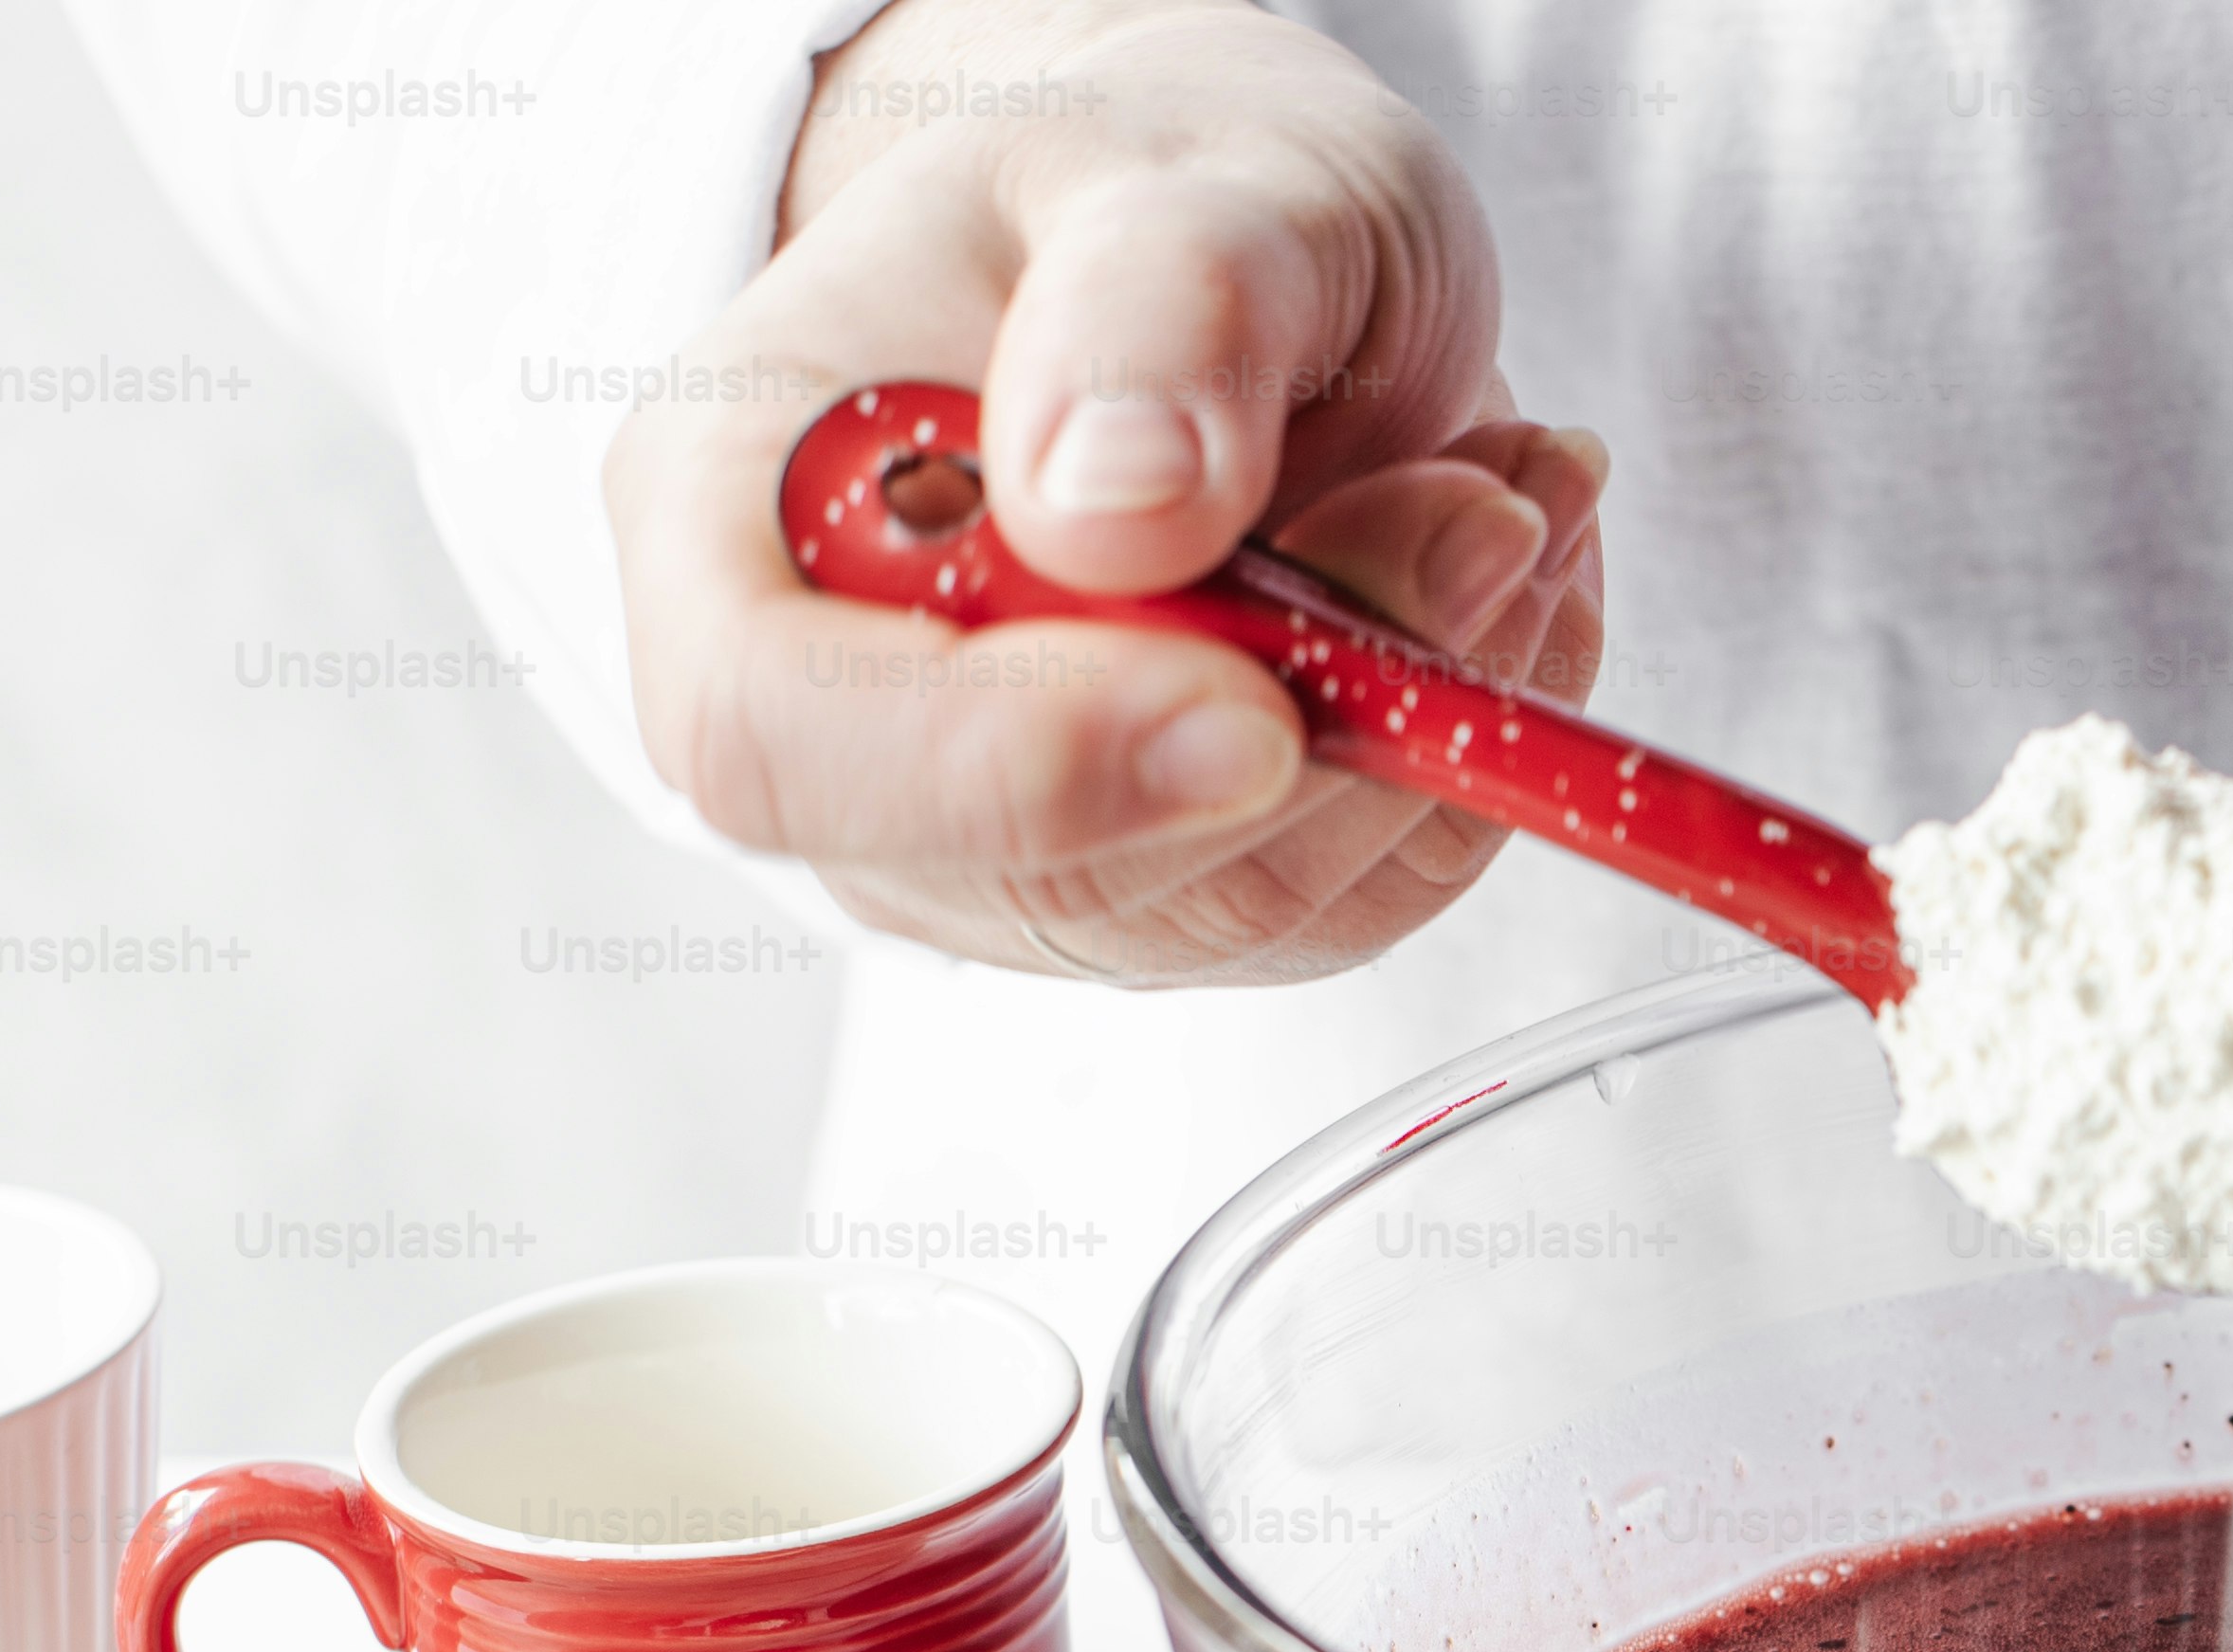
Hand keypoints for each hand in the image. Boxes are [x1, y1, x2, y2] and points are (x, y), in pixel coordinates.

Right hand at [607, 0, 1608, 983]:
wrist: (1230, 254)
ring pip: (1239, 899)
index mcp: (739, 506)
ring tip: (1492, 501)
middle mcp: (843, 714)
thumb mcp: (1185, 168)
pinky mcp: (1171, 891)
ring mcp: (1004, 838)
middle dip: (1318, 707)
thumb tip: (1122, 501)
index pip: (774, 735)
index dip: (1009, 764)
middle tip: (1477, 506)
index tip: (1253, 707)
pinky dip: (1468, 757)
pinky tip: (1487, 587)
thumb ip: (1161, 303)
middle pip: (1056, 865)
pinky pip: (1351, 901)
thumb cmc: (1155, 197)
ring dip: (1428, 718)